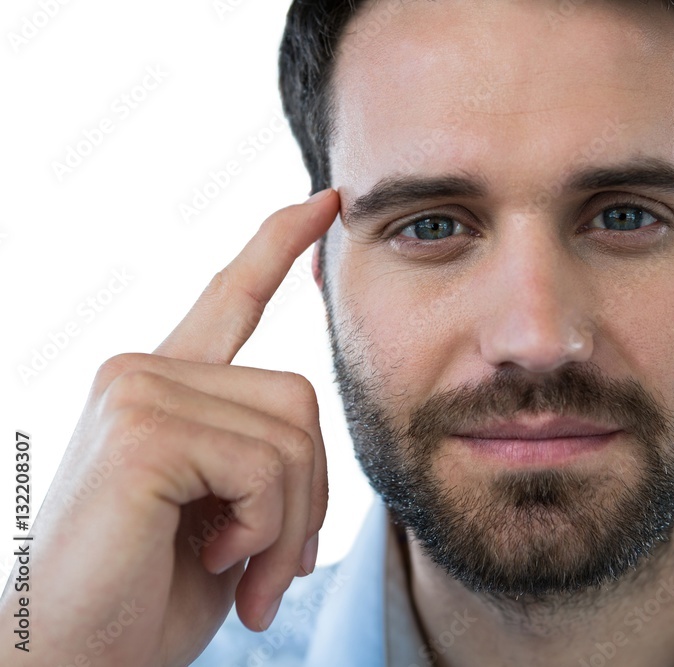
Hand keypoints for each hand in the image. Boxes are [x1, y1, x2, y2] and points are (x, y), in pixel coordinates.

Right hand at [0, 189, 337, 665]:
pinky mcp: (139, 429)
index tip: (324, 204)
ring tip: (242, 573)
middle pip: (300, 397)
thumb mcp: (227, 512)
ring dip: (287, 523)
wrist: (73, 659)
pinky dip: (264, 529)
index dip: (280, 248)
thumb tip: (311, 430)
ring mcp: (136, 390)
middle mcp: (144, 370)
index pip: (230, 297)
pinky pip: (264, 466)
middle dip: (309, 493)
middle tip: (273, 564)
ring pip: (292, 436)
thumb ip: (263, 455)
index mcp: (165, 385)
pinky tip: (216, 561)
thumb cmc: (149, 593)